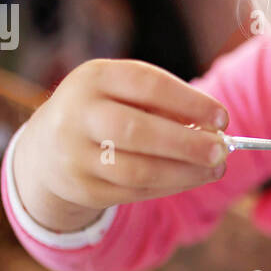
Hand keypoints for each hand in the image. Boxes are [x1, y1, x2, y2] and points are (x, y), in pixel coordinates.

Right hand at [12, 58, 230, 231]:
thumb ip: (163, 103)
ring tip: (215, 168)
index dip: (189, 102)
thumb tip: (214, 129)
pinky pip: (134, 192)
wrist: (47, 148)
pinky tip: (191, 178)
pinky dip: (170, 186)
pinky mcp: (82, 188)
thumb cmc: (105, 110)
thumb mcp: (123, 91)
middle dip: (187, 143)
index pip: (147, 85)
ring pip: (138, 170)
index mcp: (94, 78)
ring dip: (184, 172)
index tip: (222, 117)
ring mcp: (75, 154)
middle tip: (222, 150)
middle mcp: (78, 114)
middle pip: (137, 131)